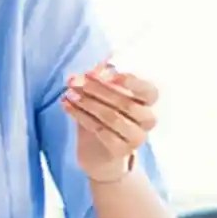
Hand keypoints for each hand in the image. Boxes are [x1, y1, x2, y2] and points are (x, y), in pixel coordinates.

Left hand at [61, 64, 159, 180]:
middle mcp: (147, 120)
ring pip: (112, 117)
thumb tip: (97, 64)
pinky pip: (101, 131)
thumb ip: (101, 78)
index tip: (102, 73)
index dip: (129, 81)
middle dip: (98, 89)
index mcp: (147, 101)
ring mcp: (136, 137)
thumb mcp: (101, 94)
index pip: (149, 90)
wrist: (100, 153)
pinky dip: (81, 116)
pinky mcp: (122, 151)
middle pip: (126, 103)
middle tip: (75, 81)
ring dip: (87, 103)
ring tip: (69, 94)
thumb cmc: (104, 116)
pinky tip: (67, 106)